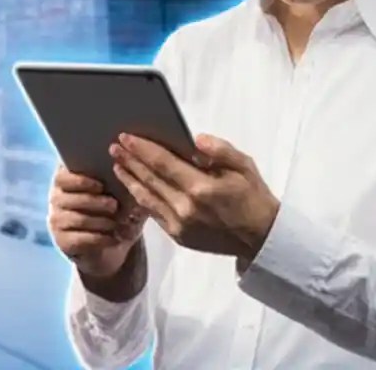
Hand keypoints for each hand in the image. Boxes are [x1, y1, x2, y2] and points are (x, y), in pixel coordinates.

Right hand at [49, 165, 147, 279]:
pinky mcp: (63, 240)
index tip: (100, 186)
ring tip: (116, 223)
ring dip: (101, 221)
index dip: (79, 181)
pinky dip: (101, 239)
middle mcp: (56, 199)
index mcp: (66, 181)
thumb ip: (118, 182)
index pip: (62, 177)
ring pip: (78, 219)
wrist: (110, 240)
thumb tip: (126, 174)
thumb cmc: (113, 208)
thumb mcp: (118, 193)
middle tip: (114, 205)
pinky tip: (114, 238)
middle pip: (70, 199)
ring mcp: (57, 220)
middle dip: (95, 202)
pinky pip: (80, 239)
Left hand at [111, 133, 279, 263]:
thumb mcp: (244, 167)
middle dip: (129, 160)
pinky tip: (132, 185)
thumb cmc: (253, 197)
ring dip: (129, 178)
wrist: (261, 238)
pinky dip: (140, 197)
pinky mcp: (178, 236)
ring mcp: (180, 224)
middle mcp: (186, 207)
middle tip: (114, 146)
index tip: (125, 137)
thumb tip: (195, 139)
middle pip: (149, 178)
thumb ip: (221, 150)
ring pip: (146, 197)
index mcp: (202, 188)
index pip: (163, 163)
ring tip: (116, 164)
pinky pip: (153, 213)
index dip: (142, 149)